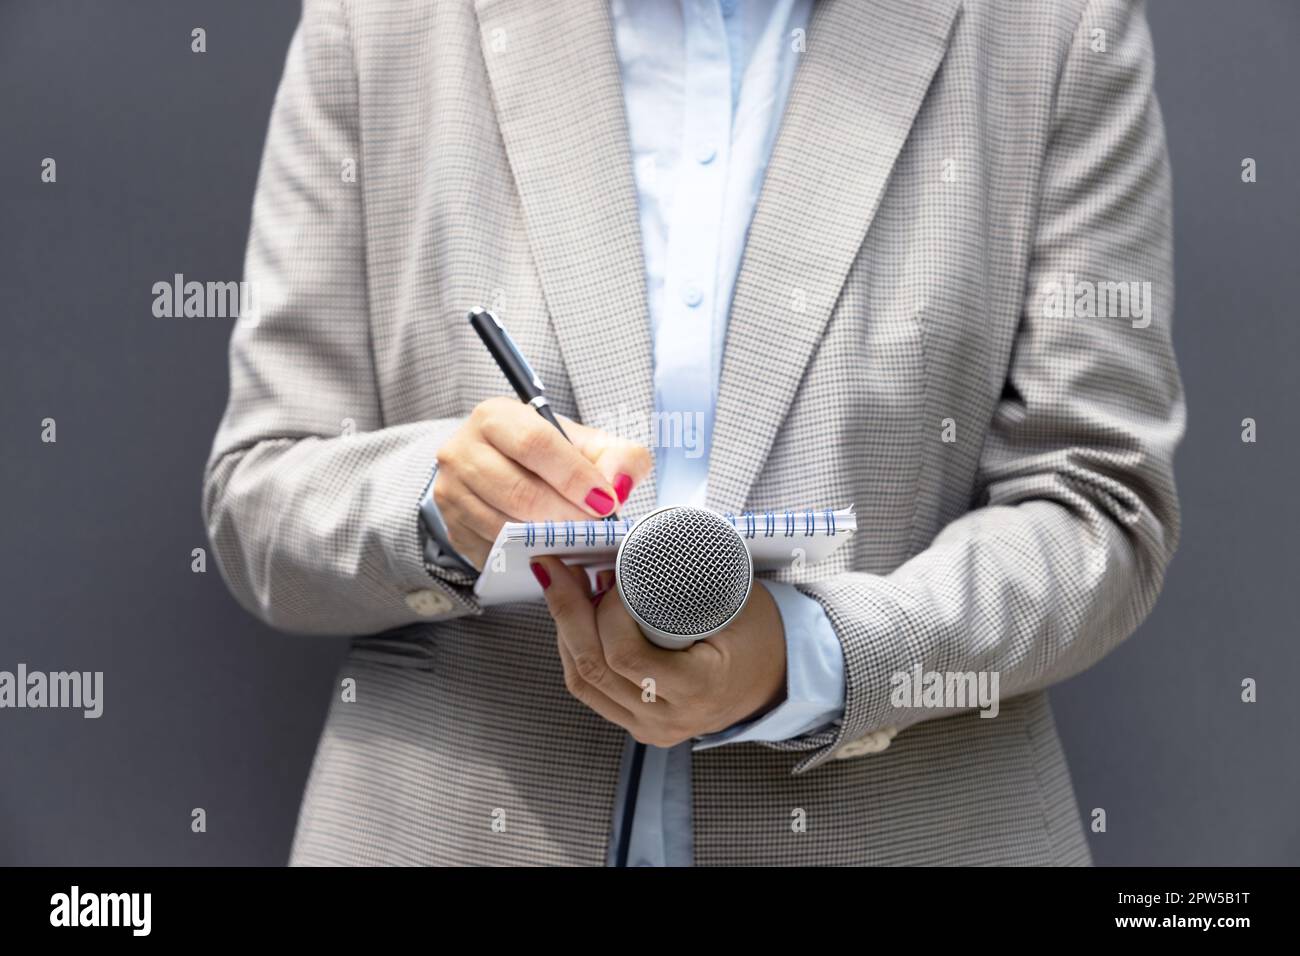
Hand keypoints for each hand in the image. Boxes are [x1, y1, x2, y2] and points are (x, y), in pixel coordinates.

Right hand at [433, 397, 652, 568]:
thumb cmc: (551, 456)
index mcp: (496, 417)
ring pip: (504, 526)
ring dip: (548, 540)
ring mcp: (451, 491)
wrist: (505, 470)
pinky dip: (526, 555)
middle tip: (596, 528)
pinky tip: (550, 550)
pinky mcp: (452, 528)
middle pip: (518, 490)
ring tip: (578, 540)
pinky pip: (493, 551)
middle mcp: (462, 450)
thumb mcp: (588, 445)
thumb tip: (620, 486)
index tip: (604, 501)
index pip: (535, 443)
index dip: (574, 476)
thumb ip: (619, 456)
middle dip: (565, 515)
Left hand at [531, 556, 787, 747]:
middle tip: (556, 567)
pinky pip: (591, 692)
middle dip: (566, 612)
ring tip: (563, 585)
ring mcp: (651, 729)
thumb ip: (682, 575)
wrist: (778, 677)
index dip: (607, 612)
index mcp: (700, 689)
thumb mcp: (733, 595)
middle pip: (594, 671)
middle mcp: (670, 720)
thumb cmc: (758, 629)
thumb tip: (626, 543)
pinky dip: (575, 650)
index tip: (612, 572)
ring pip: (583, 683)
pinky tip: (575, 616)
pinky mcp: (638, 725)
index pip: (626, 656)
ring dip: (565, 629)